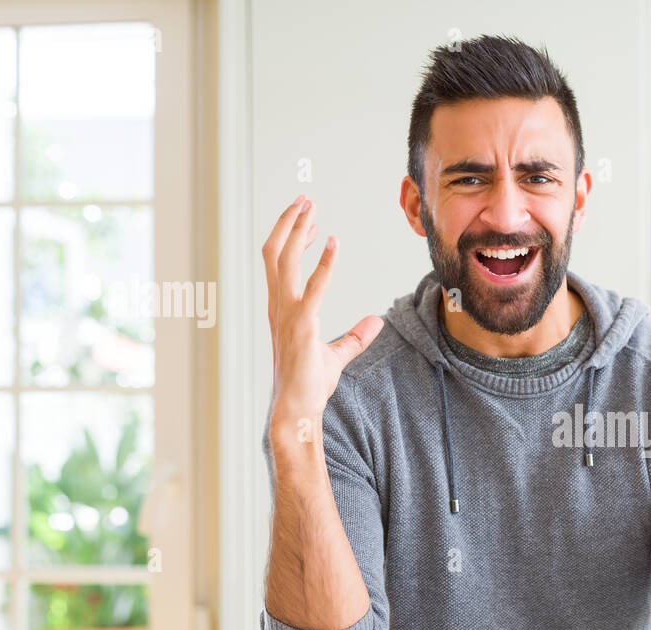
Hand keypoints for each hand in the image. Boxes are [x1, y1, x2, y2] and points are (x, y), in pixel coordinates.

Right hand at [262, 195, 383, 429]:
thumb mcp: (336, 356)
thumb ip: (355, 337)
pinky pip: (313, 288)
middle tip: (305, 200)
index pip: (278, 264)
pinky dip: (324, 263)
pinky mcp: (301, 326)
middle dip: (289, 223)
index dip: (291, 239)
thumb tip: (375, 322)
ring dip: (298, 231)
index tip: (308, 222)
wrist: (296, 408)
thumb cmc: (309, 385)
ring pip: (284, 260)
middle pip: (275, 253)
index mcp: (281, 310)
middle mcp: (278, 307)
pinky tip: (335, 242)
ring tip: (311, 208)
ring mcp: (287, 315)